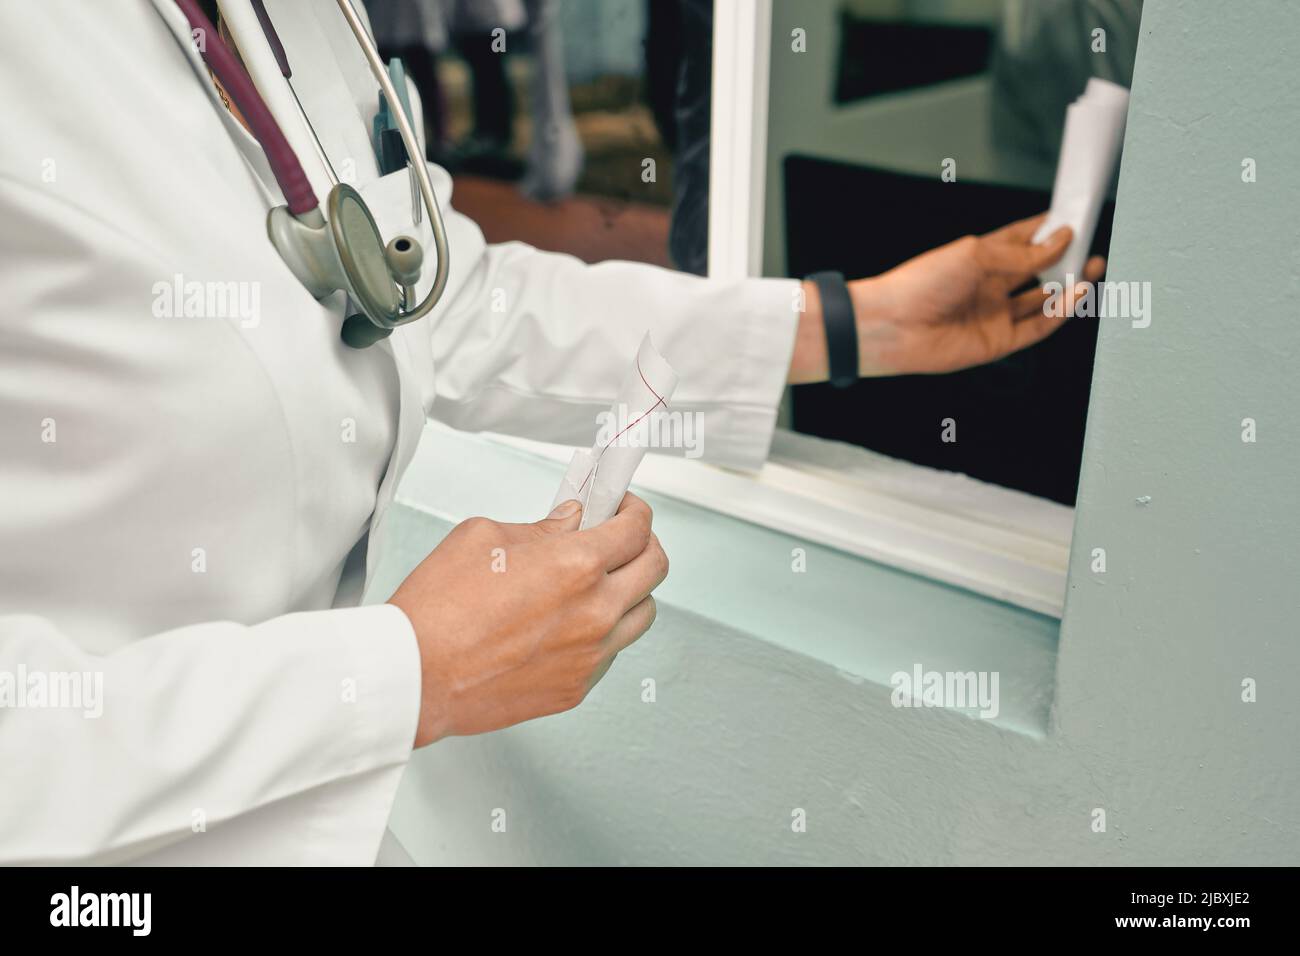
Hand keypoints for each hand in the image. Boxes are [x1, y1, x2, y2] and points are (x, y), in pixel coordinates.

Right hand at [389, 494, 666, 746]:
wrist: (415, 675)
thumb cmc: (439, 607)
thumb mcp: (484, 537)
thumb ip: (541, 528)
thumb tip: (571, 521)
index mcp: (577, 565)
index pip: (638, 529)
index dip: (633, 509)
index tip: (622, 506)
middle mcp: (595, 612)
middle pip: (655, 569)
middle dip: (643, 544)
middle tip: (619, 537)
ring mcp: (590, 656)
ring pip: (642, 615)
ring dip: (629, 591)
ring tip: (597, 582)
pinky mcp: (575, 689)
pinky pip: (611, 653)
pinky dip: (603, 632)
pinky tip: (570, 622)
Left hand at [788, 213, 1105, 381]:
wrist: (892, 325)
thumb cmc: (921, 283)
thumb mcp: (975, 254)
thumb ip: (1020, 252)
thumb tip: (1059, 240)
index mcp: (980, 259)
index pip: (1023, 240)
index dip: (1050, 230)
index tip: (1076, 217)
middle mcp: (989, 287)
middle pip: (1037, 271)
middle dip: (1067, 259)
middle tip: (1092, 245)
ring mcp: (994, 315)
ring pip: (1043, 301)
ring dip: (1068, 285)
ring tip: (1091, 267)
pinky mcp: (997, 342)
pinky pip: (1036, 327)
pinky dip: (1058, 312)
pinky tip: (1074, 293)